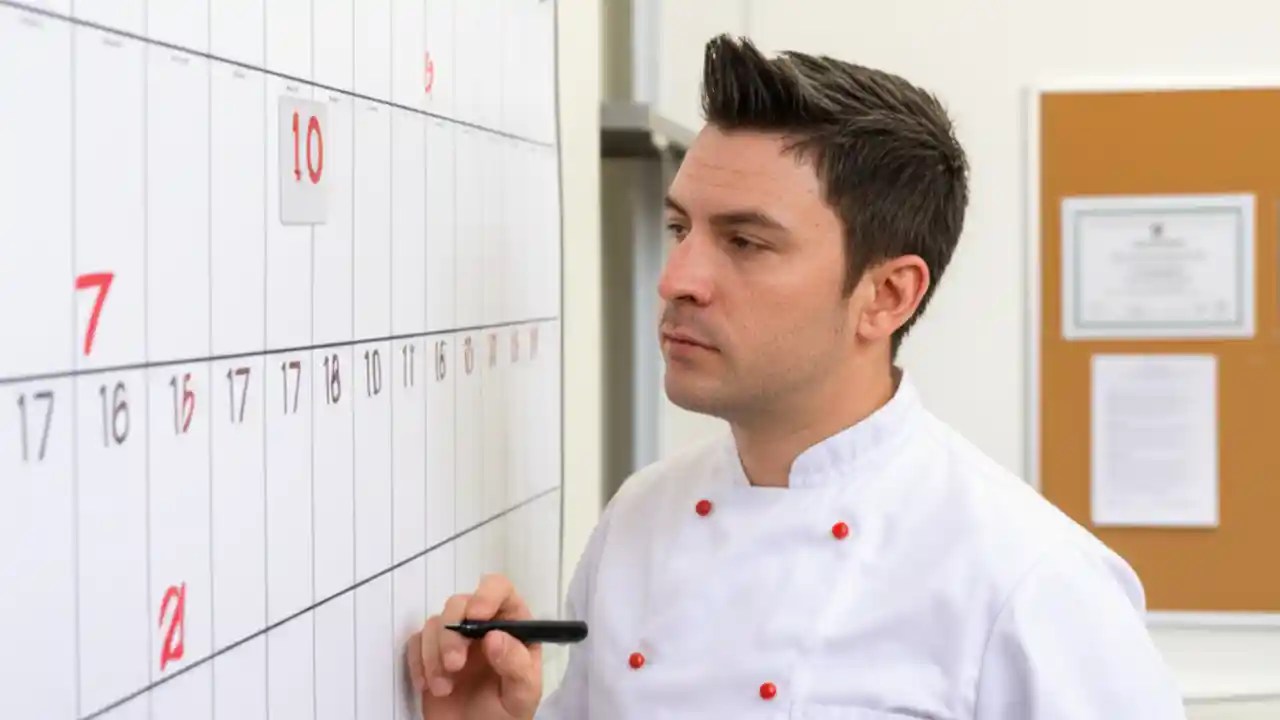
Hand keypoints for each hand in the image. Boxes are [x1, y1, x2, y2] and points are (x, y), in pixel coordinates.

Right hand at [408, 573, 542, 719]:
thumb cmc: (506, 714)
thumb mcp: (523, 693)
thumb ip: (516, 665)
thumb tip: (494, 636)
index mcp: (511, 625)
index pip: (499, 589)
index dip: (486, 594)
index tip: (476, 616)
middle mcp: (482, 624)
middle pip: (459, 603)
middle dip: (452, 633)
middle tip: (454, 665)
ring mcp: (454, 637)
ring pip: (435, 623)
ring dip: (433, 655)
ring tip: (443, 688)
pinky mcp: (429, 654)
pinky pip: (415, 643)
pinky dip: (418, 663)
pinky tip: (428, 687)